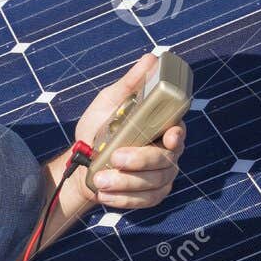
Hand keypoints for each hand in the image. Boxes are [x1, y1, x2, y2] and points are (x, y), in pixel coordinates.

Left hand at [73, 53, 185, 209]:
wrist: (81, 164)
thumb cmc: (99, 130)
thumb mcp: (110, 103)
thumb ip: (131, 84)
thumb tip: (150, 58)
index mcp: (161, 128)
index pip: (178, 130)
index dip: (176, 134)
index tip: (168, 135)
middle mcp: (167, 153)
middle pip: (165, 160)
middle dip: (139, 161)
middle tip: (114, 158)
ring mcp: (161, 177)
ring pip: (154, 183)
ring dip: (126, 183)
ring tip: (100, 179)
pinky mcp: (151, 196)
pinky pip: (145, 202)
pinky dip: (124, 200)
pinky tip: (105, 194)